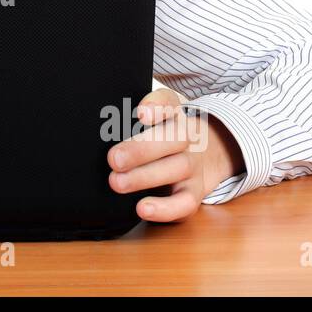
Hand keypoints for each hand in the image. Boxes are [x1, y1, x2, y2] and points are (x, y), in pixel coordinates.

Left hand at [106, 87, 242, 222]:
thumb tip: (101, 124)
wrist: (210, 153)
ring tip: (117, 182)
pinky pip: (185, 202)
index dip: (158, 105)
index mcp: (174, 115)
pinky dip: (165, 208)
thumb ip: (131, 117)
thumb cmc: (166, 134)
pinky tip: (143, 209)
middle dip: (141, 149)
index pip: (170, 102)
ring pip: (178, 168)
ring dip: (145, 177)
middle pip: (174, 138)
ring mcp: (193, 165)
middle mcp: (187, 138)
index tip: (141, 113)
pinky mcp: (195, 192)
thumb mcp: (157, 118)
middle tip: (113, 159)